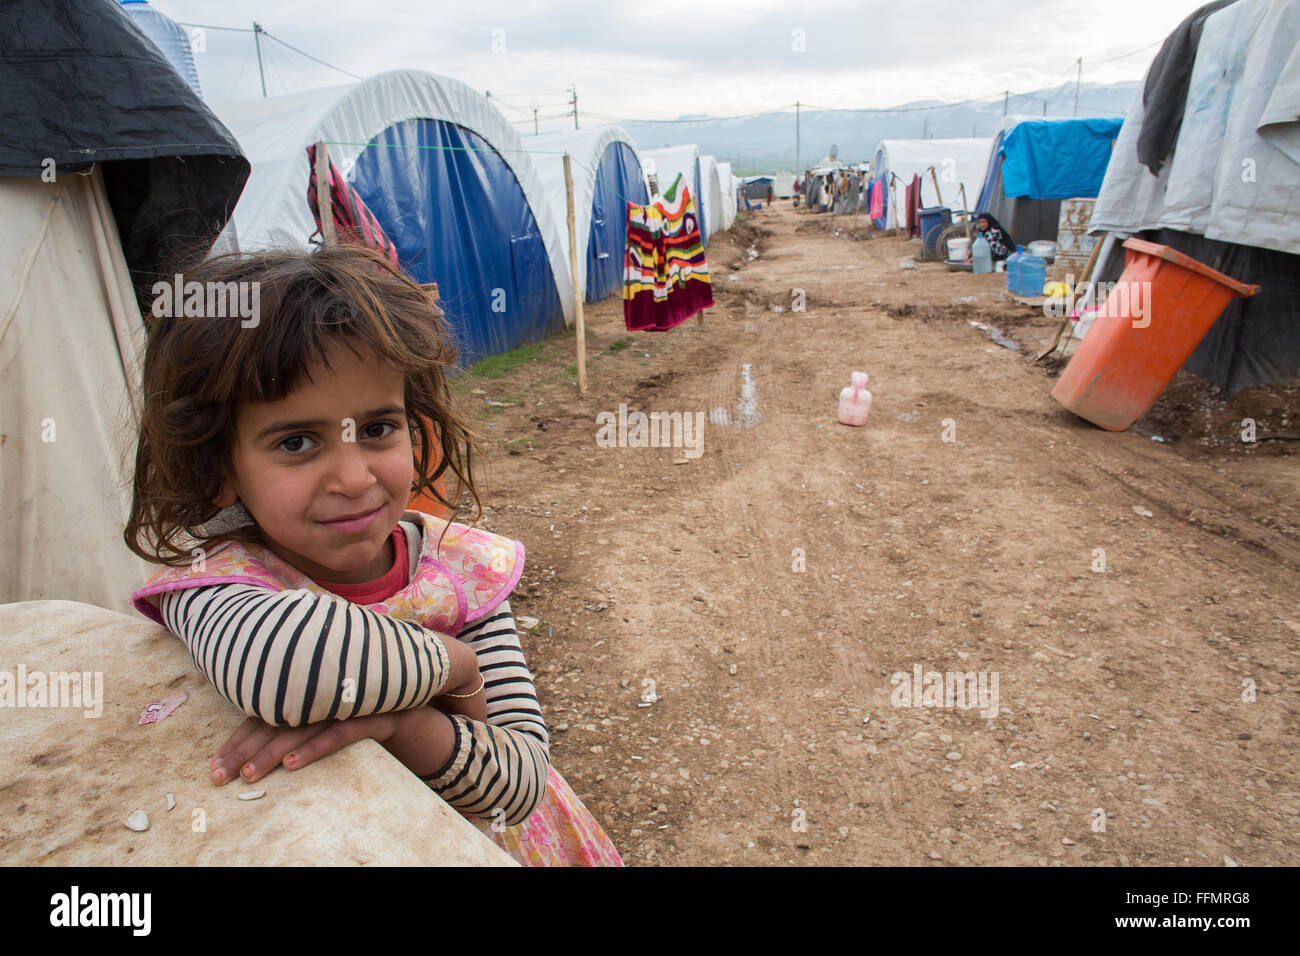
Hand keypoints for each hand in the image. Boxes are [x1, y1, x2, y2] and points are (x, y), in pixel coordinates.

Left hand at [210, 707, 456, 784]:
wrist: (442, 735)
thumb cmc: (386, 740)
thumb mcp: (342, 733)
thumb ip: (308, 731)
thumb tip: (260, 754)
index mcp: (321, 694)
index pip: (272, 713)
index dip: (241, 738)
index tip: (216, 765)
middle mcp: (336, 691)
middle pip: (281, 718)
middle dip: (245, 749)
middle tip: (218, 775)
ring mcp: (360, 700)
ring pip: (307, 725)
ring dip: (273, 752)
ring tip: (249, 774)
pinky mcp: (383, 714)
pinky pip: (343, 731)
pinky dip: (316, 748)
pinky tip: (294, 767)